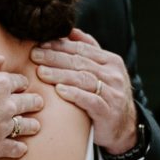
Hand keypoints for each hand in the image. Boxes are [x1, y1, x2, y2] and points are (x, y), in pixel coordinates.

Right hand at [0, 46, 44, 159]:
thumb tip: (1, 60)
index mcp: (0, 84)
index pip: (20, 82)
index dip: (20, 83)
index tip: (20, 87)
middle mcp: (6, 105)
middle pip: (29, 103)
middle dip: (33, 102)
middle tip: (36, 104)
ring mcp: (2, 127)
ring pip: (26, 126)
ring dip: (31, 125)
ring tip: (34, 126)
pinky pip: (15, 149)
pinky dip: (20, 148)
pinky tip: (21, 148)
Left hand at [32, 28, 136, 154]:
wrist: (124, 128)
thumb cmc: (107, 97)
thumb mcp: (103, 72)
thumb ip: (89, 51)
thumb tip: (71, 32)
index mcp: (111, 61)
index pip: (82, 49)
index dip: (60, 45)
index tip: (40, 43)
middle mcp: (114, 74)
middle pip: (80, 62)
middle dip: (55, 57)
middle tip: (35, 55)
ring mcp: (113, 93)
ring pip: (84, 79)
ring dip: (61, 74)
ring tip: (41, 72)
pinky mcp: (109, 112)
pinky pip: (91, 100)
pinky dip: (75, 94)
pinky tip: (59, 91)